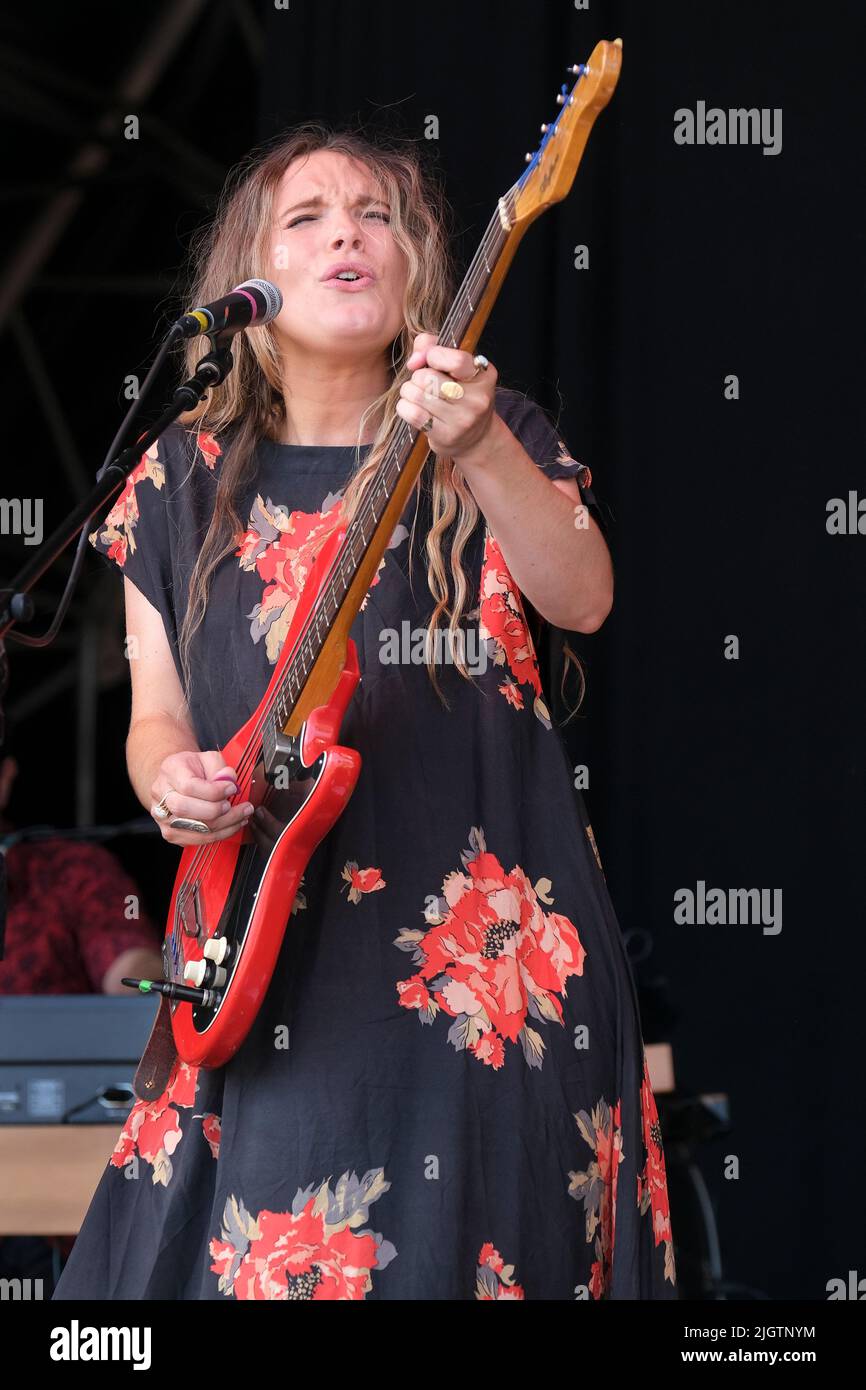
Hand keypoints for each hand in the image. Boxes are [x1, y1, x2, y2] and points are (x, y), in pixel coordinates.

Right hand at [150, 749, 252, 845]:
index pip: (189, 787)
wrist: (176, 781)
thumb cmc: (193, 770)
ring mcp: (163, 817)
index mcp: (170, 772)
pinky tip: (233, 824)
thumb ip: (220, 767)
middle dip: (216, 810)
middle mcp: (161, 795)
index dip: (214, 791)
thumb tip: (229, 780)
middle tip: (236, 805)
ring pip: (193, 828)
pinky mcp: (171, 834)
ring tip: (242, 815)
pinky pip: (197, 840)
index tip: (232, 788)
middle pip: (185, 809)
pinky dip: (220, 834)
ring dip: (224, 825)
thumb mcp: (208, 758)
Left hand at [395, 332, 497, 459]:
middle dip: (418, 376)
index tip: (429, 359)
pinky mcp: (446, 436)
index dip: (433, 355)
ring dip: (409, 391)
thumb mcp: (455, 366)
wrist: (475, 438)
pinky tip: (411, 407)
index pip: (456, 360)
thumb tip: (414, 360)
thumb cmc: (460, 394)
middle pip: (428, 377)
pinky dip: (404, 407)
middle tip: (423, 383)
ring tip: (417, 395)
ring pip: (417, 394)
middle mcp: (478, 399)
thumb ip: (432, 346)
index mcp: (484, 375)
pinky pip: (413, 414)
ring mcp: (463, 420)